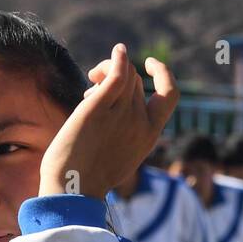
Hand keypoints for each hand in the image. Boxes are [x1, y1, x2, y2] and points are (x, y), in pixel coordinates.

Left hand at [37, 46, 178, 199]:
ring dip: (107, 69)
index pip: (169, 95)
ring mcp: (122, 113)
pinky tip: (116, 52)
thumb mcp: (118, 157)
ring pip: (124, 73)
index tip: (148, 65)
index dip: (163, 74)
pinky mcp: (100, 107)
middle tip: (93, 88)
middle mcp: (141, 122)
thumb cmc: (88, 179)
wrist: (73, 190)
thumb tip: (112, 116)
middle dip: (117, 76)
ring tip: (90, 87)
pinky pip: (117, 73)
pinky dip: (117, 59)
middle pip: (136, 82)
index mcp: (149, 136)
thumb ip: (125, 134)